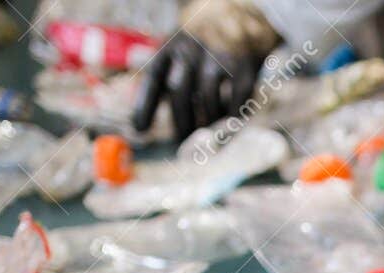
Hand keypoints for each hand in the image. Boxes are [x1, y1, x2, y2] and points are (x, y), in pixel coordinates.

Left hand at [132, 0, 279, 140]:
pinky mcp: (244, 67)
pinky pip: (236, 100)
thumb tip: (143, 124)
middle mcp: (191, 51)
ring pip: (208, 99)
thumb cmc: (206, 47)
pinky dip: (233, 116)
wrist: (243, 17)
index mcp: (171, 48)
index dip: (145, 105)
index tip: (139, 129)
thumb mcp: (181, 53)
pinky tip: (231, 123)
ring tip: (209, 134)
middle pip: (179, 92)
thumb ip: (167, 81)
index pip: (153, 79)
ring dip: (208, 122)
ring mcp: (218, 58)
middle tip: (184, 144)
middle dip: (181, 123)